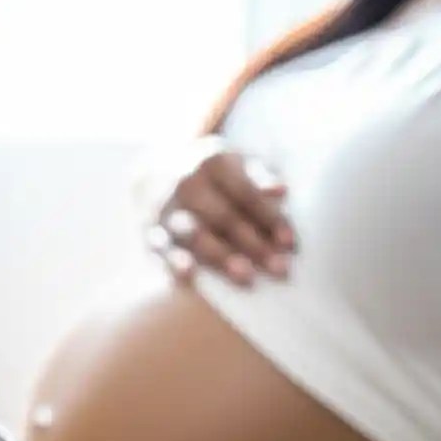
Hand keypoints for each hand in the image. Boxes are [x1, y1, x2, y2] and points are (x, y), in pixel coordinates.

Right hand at [147, 152, 294, 285]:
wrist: (156, 169)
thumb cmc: (212, 174)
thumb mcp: (236, 164)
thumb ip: (259, 177)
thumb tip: (280, 191)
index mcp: (212, 162)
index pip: (246, 193)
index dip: (270, 218)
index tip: (290, 244)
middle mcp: (186, 182)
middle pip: (224, 217)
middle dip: (253, 244)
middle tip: (279, 269)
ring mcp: (165, 207)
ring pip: (195, 234)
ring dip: (221, 256)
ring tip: (246, 277)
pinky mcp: (150, 229)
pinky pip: (160, 247)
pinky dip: (173, 261)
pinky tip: (189, 275)